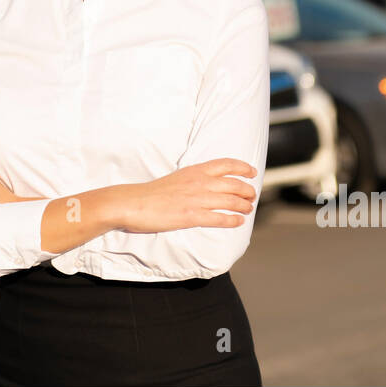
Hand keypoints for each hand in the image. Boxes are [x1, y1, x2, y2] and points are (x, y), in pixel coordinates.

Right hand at [116, 159, 257, 233]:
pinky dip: (233, 220)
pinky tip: (239, 221)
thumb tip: (208, 186)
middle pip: (234, 184)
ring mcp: (196, 199)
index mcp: (195, 170)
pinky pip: (220, 218)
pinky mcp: (192, 216)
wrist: (133, 203)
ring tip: (248, 208)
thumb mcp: (177, 178)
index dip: (243, 168)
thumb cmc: (153, 192)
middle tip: (252, 195)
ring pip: (231, 201)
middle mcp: (199, 182)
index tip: (252, 172)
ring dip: (244, 205)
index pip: (226, 164)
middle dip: (247, 190)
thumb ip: (194, 180)